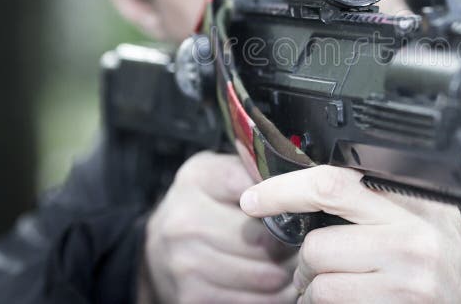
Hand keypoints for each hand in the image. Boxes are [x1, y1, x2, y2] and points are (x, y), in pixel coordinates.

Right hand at [138, 152, 298, 303]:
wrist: (159, 248)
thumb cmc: (200, 206)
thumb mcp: (219, 174)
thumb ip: (252, 170)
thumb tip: (298, 177)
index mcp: (198, 179)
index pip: (256, 190)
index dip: (285, 202)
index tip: (297, 207)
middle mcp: (185, 220)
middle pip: (264, 239)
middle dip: (291, 243)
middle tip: (302, 241)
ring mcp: (185, 262)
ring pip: (264, 274)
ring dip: (286, 272)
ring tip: (291, 261)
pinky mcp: (192, 296)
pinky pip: (253, 301)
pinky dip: (271, 295)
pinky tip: (272, 281)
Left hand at [239, 165, 460, 303]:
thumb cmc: (442, 260)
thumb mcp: (425, 212)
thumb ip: (380, 191)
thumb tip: (314, 177)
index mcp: (411, 201)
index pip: (333, 185)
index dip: (284, 191)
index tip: (253, 199)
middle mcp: (412, 237)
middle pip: (318, 244)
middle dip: (304, 262)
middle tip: (315, 266)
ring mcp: (406, 279)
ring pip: (320, 282)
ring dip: (314, 290)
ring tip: (337, 287)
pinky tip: (348, 301)